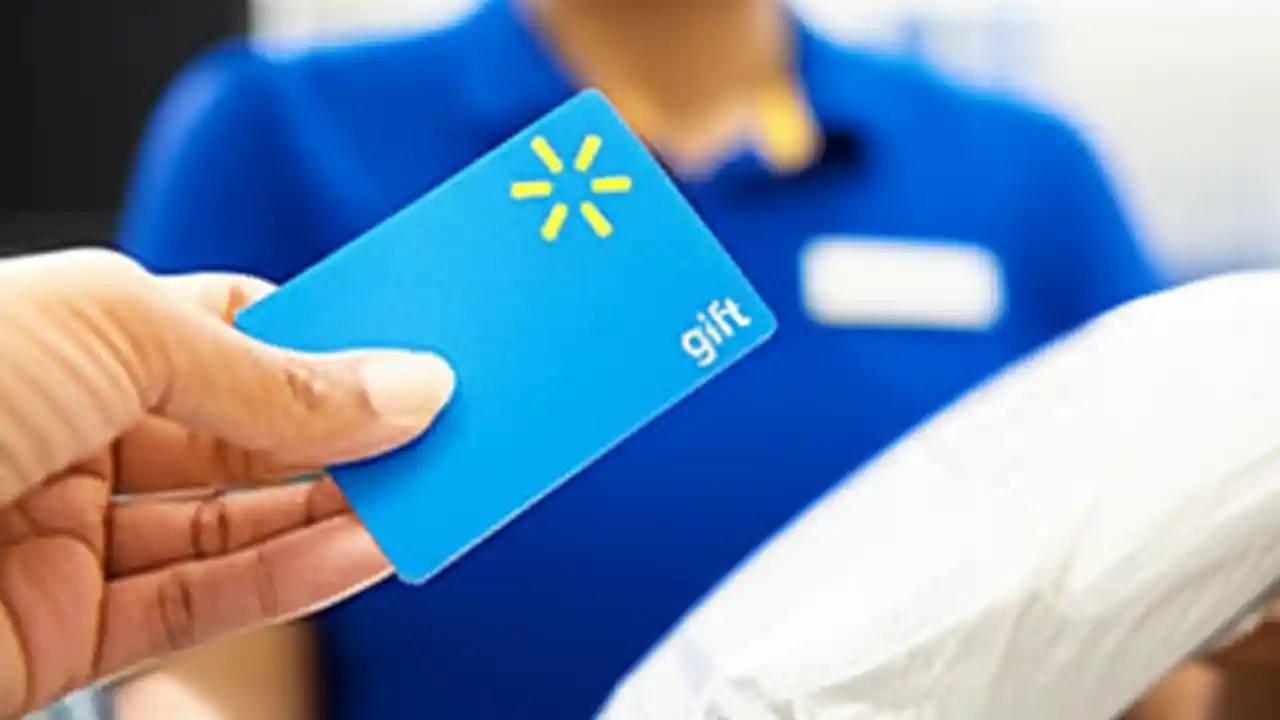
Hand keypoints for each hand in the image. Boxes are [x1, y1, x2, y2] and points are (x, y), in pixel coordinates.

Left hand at [0, 250, 454, 716]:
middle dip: (346, 429)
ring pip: (232, 522)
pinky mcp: (58, 634)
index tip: (412, 350)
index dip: (322, 339)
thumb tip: (405, 385)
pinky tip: (368, 552)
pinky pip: (200, 602)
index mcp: (65, 334)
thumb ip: (270, 373)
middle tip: (449, 427)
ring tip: (431, 493)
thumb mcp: (114, 335)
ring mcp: (62, 537)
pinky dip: (294, 578)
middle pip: (241, 432)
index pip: (225, 331)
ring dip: (338, 509)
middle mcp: (65, 432)